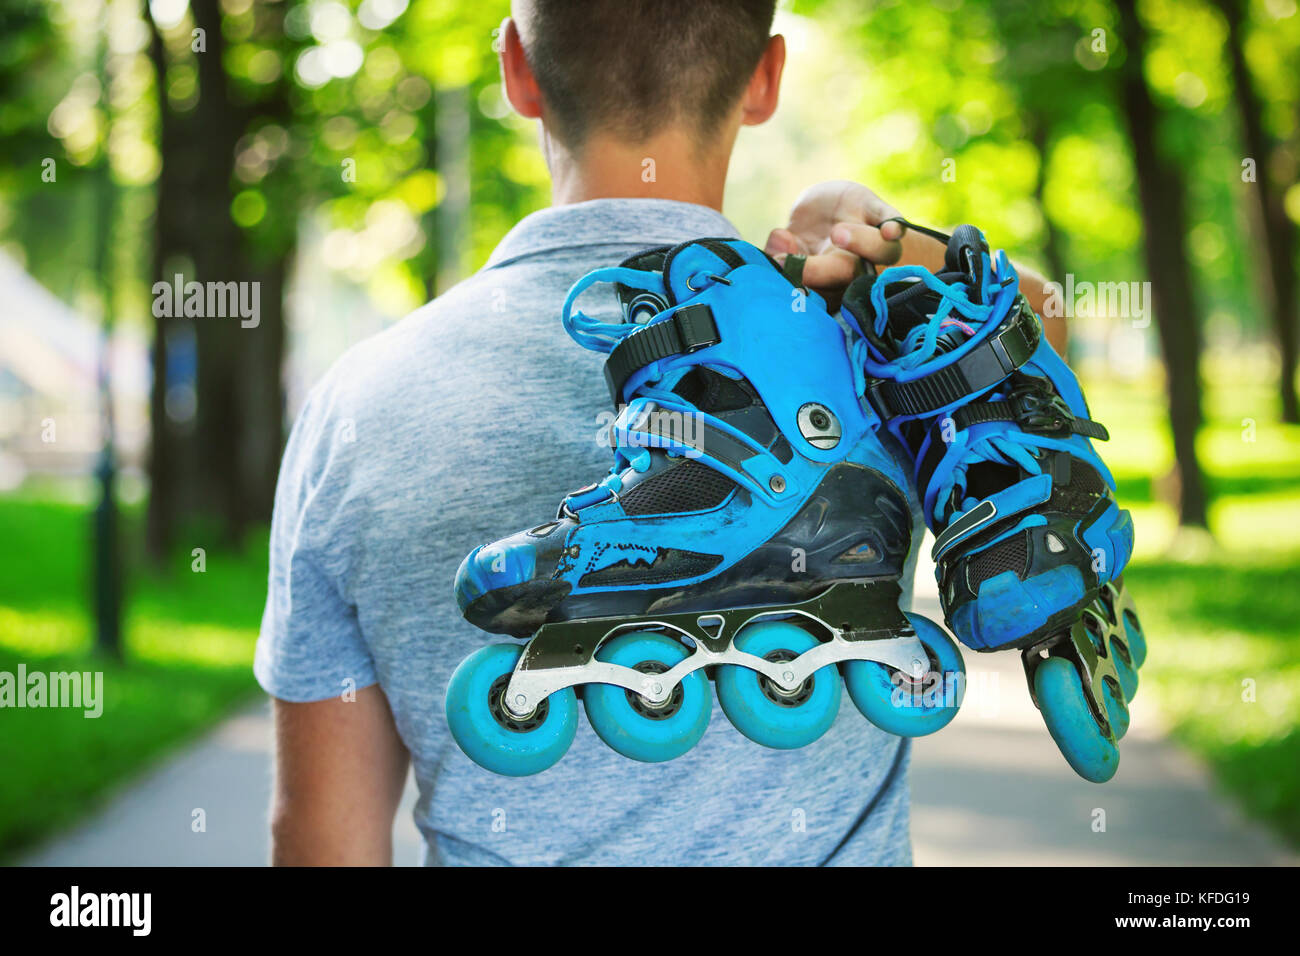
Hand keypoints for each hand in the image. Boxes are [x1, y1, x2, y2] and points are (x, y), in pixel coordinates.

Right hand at [764, 180, 906, 307]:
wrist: (823, 208)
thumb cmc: (803, 237)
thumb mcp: (786, 244)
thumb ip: (780, 249)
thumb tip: (777, 244)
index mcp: (832, 280)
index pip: (822, 290)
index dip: (802, 283)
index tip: (779, 271)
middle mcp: (856, 265)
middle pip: (849, 274)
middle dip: (822, 271)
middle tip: (797, 263)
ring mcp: (871, 239)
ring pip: (880, 250)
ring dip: (861, 244)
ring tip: (837, 234)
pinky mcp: (876, 210)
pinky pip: (890, 219)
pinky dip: (894, 225)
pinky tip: (892, 231)